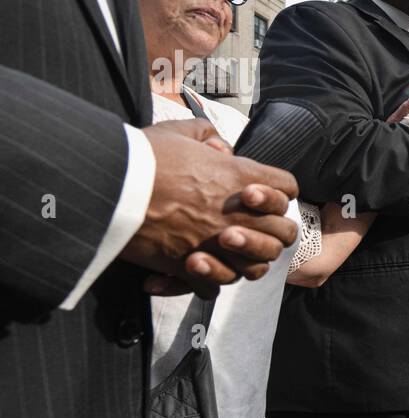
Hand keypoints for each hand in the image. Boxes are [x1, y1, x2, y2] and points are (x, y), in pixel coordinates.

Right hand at [124, 119, 298, 296]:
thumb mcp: (177, 131)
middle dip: (271, 231)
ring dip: (245, 261)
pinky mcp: (190, 266)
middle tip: (246, 227)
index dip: (277, 192)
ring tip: (223, 251)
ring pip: (257, 266)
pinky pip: (215, 286)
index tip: (257, 193)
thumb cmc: (143, 156)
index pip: (288, 188)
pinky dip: (207, 281)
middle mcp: (238, 213)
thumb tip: (218, 146)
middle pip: (283, 233)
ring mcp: (217, 243)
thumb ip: (205, 135)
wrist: (111, 185)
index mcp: (240, 176)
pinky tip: (192, 267)